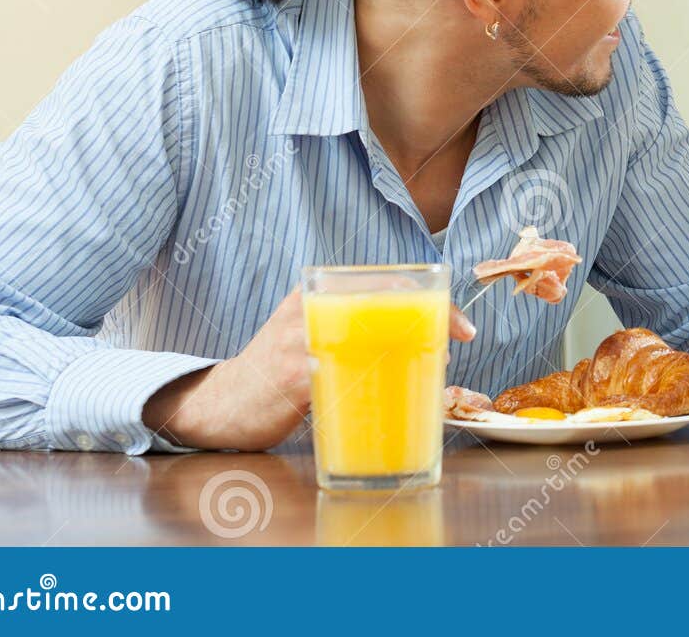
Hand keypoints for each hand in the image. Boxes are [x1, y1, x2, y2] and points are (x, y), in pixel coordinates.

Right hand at [142, 289, 476, 450]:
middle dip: (433, 327)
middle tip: (453, 352)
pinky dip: (378, 391)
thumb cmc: (279, 371)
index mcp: (322, 292)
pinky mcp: (295, 376)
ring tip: (427, 376)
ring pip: (376, 343)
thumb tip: (425, 343)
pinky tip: (391, 401)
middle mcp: (313, 307)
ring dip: (411, 361)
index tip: (466, 330)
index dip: (436, 304)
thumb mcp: (316, 335)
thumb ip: (358, 329)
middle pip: (391, 306)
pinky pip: (349, 379)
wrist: (222, 404)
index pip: (391, 283)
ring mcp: (303, 340)